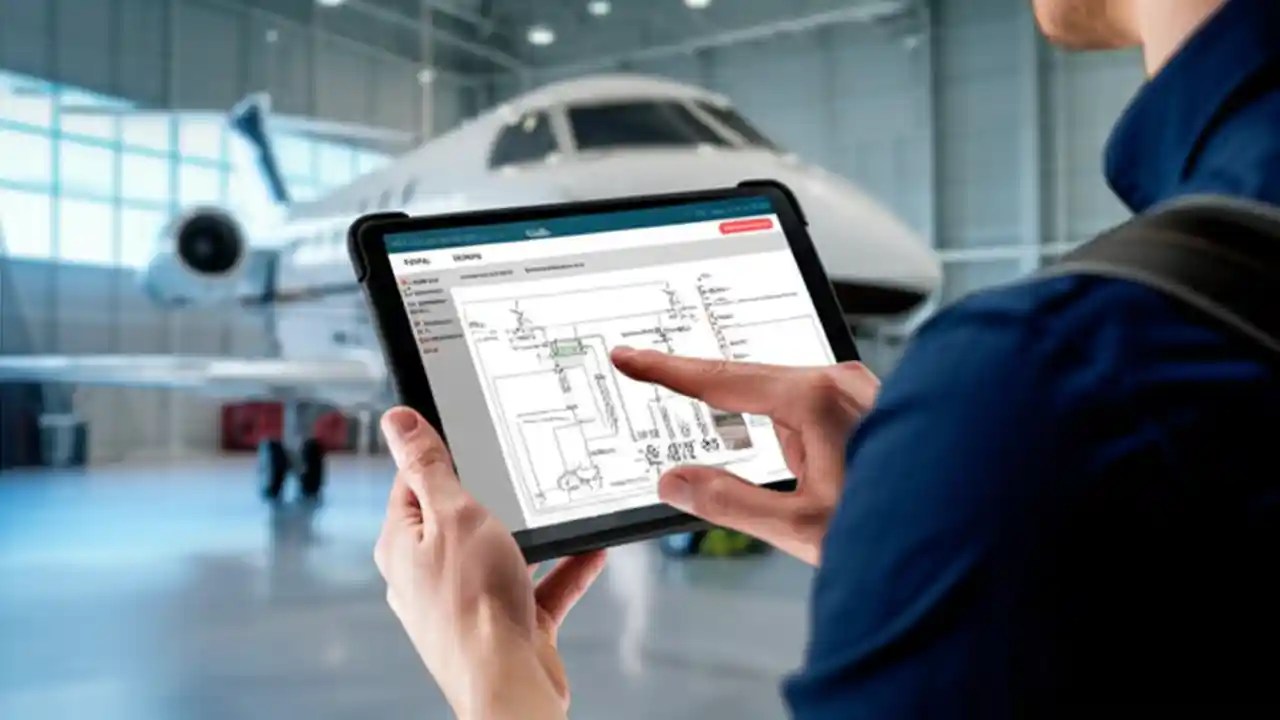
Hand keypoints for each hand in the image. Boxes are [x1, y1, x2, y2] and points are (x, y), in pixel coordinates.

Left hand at [374, 406, 606, 719]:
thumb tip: (398, 423)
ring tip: (561, 511)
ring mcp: (467, 602)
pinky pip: (537, 588)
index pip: (412, 483)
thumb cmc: (473, 606)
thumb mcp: (455, 513)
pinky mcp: (505, 625)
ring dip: (535, 534)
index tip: (465, 431)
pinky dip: (563, 570)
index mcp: (404, 544)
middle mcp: (428, 574)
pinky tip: (591, 552)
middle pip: (459, 518)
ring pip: (503, 553)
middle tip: (520, 468)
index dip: (438, 454)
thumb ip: (430, 467)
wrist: (507, 683)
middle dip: (493, 495)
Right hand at [611, 348, 878, 565]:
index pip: (720, 379)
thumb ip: (728, 502)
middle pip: (745, 379)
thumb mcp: (800, 527)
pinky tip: (787, 456)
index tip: (628, 356)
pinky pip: (805, 406)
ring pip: (777, 395)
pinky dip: (781, 425)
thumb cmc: (903, 527)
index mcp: (815, 398)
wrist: (976, 528)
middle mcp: (838, 382)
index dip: (665, 370)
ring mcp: (855, 390)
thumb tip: (677, 482)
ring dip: (752, 421)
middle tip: (647, 374)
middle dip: (698, 387)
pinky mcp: (866, 406)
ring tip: (743, 448)